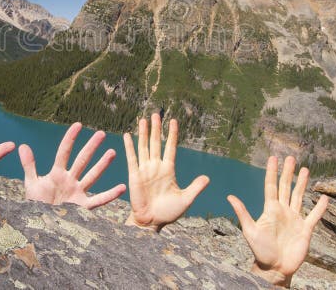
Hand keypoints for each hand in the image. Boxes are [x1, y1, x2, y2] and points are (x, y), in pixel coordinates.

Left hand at [19, 122, 125, 208]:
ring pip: (92, 176)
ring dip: (102, 164)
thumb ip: (29, 165)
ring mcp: (78, 192)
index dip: (70, 139)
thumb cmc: (36, 204)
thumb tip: (22, 145)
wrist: (40, 224)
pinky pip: (99, 200)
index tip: (78, 124)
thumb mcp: (32, 184)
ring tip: (112, 152)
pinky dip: (110, 195)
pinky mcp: (83, 206)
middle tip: (101, 133)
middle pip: (82, 160)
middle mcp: (70, 180)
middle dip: (91, 147)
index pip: (64, 152)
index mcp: (57, 174)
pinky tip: (122, 188)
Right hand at [123, 113, 209, 231]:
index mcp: (168, 170)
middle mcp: (156, 167)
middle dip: (156, 129)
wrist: (152, 222)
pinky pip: (132, 158)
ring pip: (144, 147)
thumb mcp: (186, 199)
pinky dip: (129, 147)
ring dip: (143, 133)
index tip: (173, 121)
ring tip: (143, 119)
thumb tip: (207, 178)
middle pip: (156, 143)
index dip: (172, 134)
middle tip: (156, 114)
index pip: (170, 147)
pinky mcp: (134, 175)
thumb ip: (195, 187)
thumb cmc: (168, 212)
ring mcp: (145, 170)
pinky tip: (127, 135)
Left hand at [228, 155, 328, 286]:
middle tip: (290, 158)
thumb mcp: (250, 231)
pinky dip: (319, 208)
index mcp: (270, 209)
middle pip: (286, 187)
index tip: (273, 158)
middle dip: (288, 173)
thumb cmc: (260, 251)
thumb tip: (229, 196)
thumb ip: (242, 213)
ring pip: (299, 197)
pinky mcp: (306, 229)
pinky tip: (324, 197)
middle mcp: (283, 211)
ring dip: (302, 183)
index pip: (271, 186)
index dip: (272, 172)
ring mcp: (295, 219)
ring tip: (305, 169)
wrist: (275, 268)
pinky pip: (314, 216)